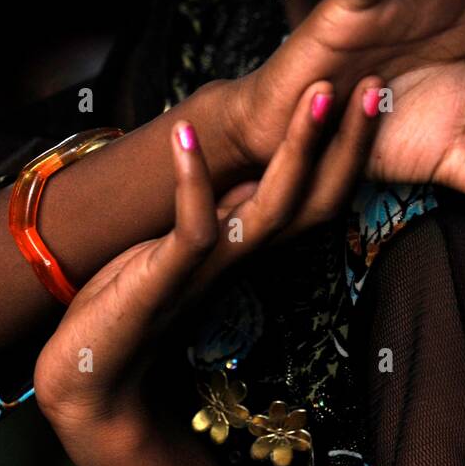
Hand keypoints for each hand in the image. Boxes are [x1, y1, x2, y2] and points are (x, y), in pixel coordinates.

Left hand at [33, 74, 381, 437]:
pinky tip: (186, 132)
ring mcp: (207, 267)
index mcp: (248, 243)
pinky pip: (192, 227)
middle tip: (371, 87)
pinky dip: (192, 179)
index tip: (369, 94)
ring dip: (297, 149)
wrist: (93, 378)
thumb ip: (220, 209)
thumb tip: (249, 166)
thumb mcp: (187, 244)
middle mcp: (240, 254)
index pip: (316, 194)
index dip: (348, 150)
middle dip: (345, 144)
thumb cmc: (134, 301)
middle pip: (313, 198)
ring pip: (271, 207)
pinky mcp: (165, 278)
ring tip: (315, 94)